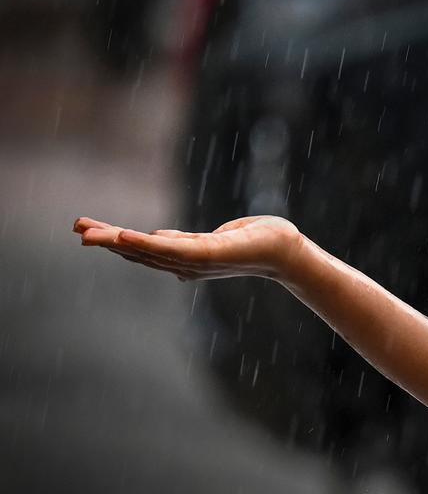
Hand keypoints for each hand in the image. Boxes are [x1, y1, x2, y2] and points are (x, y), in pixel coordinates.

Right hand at [72, 215, 301, 281]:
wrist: (285, 250)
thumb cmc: (255, 241)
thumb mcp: (213, 238)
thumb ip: (186, 240)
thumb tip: (162, 236)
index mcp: (183, 259)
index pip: (142, 249)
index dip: (114, 241)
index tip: (86, 229)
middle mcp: (184, 265)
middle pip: (138, 252)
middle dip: (106, 241)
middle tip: (76, 229)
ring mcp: (194, 262)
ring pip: (148, 251)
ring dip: (117, 242)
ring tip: (89, 233)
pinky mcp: (206, 255)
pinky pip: (170, 249)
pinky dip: (145, 243)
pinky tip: (124, 235)